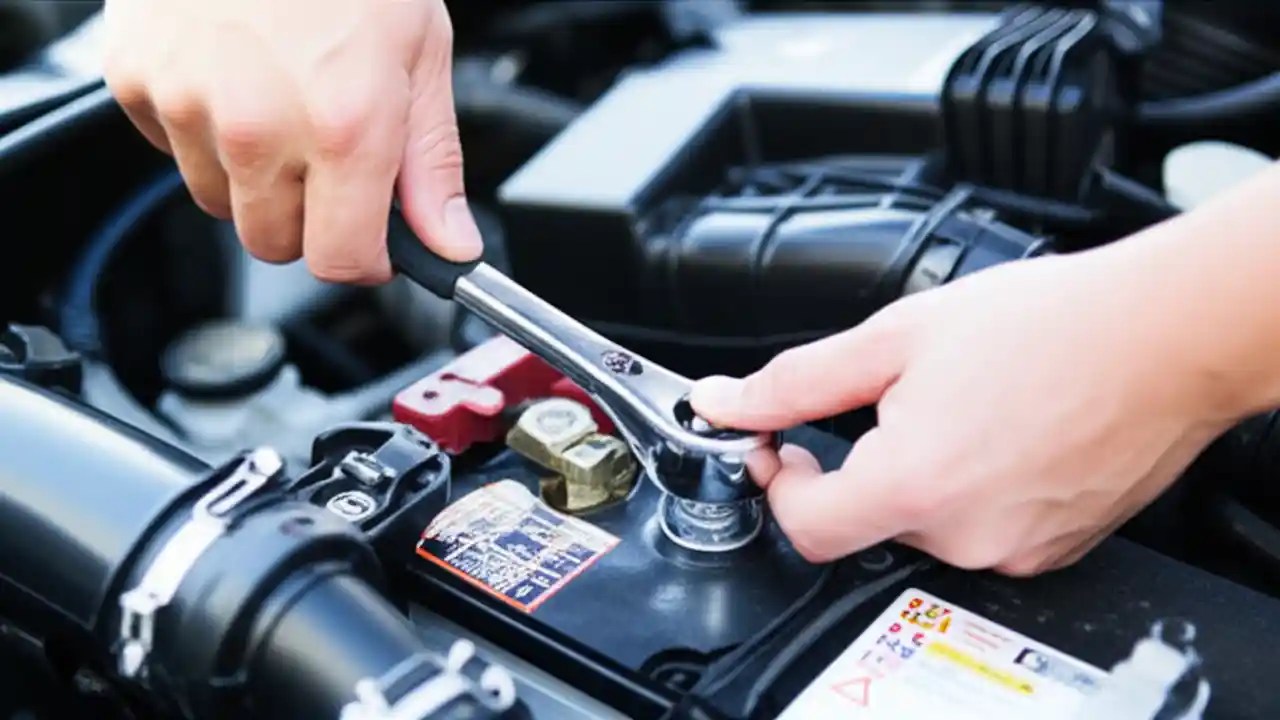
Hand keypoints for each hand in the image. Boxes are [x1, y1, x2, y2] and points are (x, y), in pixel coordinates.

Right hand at [102, 0, 480, 283]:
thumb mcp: (420, 54)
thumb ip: (432, 164)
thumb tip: (449, 244)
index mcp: (345, 126)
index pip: (340, 262)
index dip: (365, 259)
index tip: (373, 242)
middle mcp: (261, 127)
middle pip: (275, 244)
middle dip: (308, 218)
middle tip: (328, 154)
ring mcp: (188, 104)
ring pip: (220, 201)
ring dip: (253, 175)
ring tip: (279, 98)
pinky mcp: (137, 80)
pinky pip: (171, 148)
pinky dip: (204, 129)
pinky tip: (233, 75)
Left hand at [690, 249, 1231, 574]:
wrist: (1164, 336)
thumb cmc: (1050, 326)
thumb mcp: (896, 336)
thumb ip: (797, 381)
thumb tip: (729, 402)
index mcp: (915, 483)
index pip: (804, 526)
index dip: (780, 483)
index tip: (783, 445)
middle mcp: (964, 534)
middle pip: (866, 520)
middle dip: (856, 464)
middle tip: (885, 402)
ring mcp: (1012, 549)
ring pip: (924, 523)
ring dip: (917, 473)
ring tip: (958, 407)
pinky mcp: (1050, 549)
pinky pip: (980, 530)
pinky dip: (970, 489)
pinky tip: (995, 434)